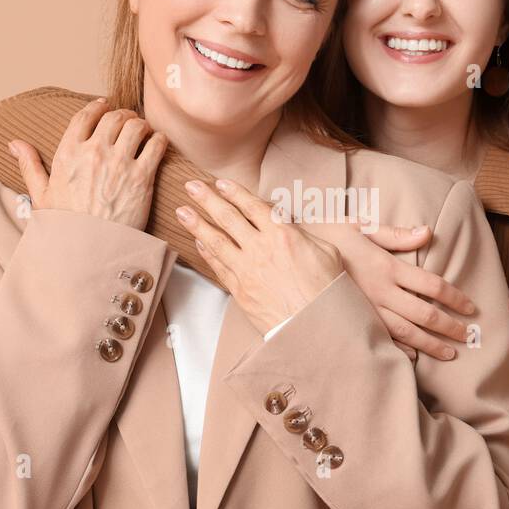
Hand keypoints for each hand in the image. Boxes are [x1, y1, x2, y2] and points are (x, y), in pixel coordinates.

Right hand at [8, 99, 166, 230]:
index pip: (85, 116)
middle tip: (127, 120)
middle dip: (122, 115)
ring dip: (141, 125)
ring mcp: (119, 164)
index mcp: (68, 154)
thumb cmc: (65, 226)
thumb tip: (14, 143)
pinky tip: (157, 145)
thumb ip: (30, 165)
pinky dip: (159, 140)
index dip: (97, 106)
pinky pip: (157, 145)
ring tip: (143, 132)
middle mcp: (94, 153)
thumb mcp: (41, 195)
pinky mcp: (142, 178)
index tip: (104, 104)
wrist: (89, 251)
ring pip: (136, 125)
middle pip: (114, 116)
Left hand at [174, 177, 342, 334]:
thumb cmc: (326, 291)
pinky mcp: (240, 290)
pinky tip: (198, 242)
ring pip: (216, 241)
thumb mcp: (326, 251)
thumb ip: (303, 235)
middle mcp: (260, 249)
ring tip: (182, 212)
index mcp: (282, 235)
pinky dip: (206, 252)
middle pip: (228, 218)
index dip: (235, 192)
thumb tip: (291, 227)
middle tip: (191, 187)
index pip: (252, 206)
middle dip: (207, 199)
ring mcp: (246, 270)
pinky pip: (218, 266)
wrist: (314, 325)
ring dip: (196, 224)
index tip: (221, 183)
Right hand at [306, 220, 476, 360]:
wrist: (289, 255)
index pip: (432, 285)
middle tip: (467, 336)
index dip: (455, 298)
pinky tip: (412, 358)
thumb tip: (427, 232)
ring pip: (406, 333)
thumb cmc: (326, 235)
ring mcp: (365, 309)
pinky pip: (379, 339)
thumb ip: (396, 234)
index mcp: (387, 266)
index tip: (471, 308)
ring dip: (430, 344)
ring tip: (449, 353)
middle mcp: (380, 292)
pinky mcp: (351, 320)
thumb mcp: (360, 226)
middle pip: (425, 314)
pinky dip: (398, 351)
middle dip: (449, 327)